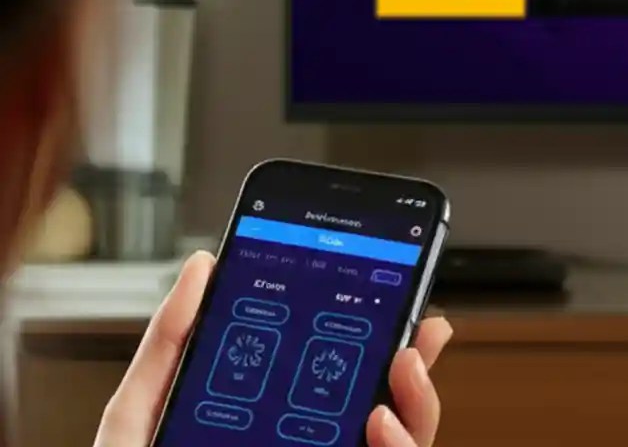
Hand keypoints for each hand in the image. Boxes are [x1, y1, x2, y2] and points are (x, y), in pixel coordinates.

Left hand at [94, 252, 453, 446]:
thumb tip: (201, 268)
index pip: (344, 382)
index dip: (383, 341)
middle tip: (418, 334)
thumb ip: (170, 342)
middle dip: (417, 366)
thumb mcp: (139, 414)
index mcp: (274, 427)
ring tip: (401, 370)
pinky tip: (381, 424)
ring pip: (405, 445)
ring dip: (419, 405)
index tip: (403, 303)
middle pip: (390, 412)